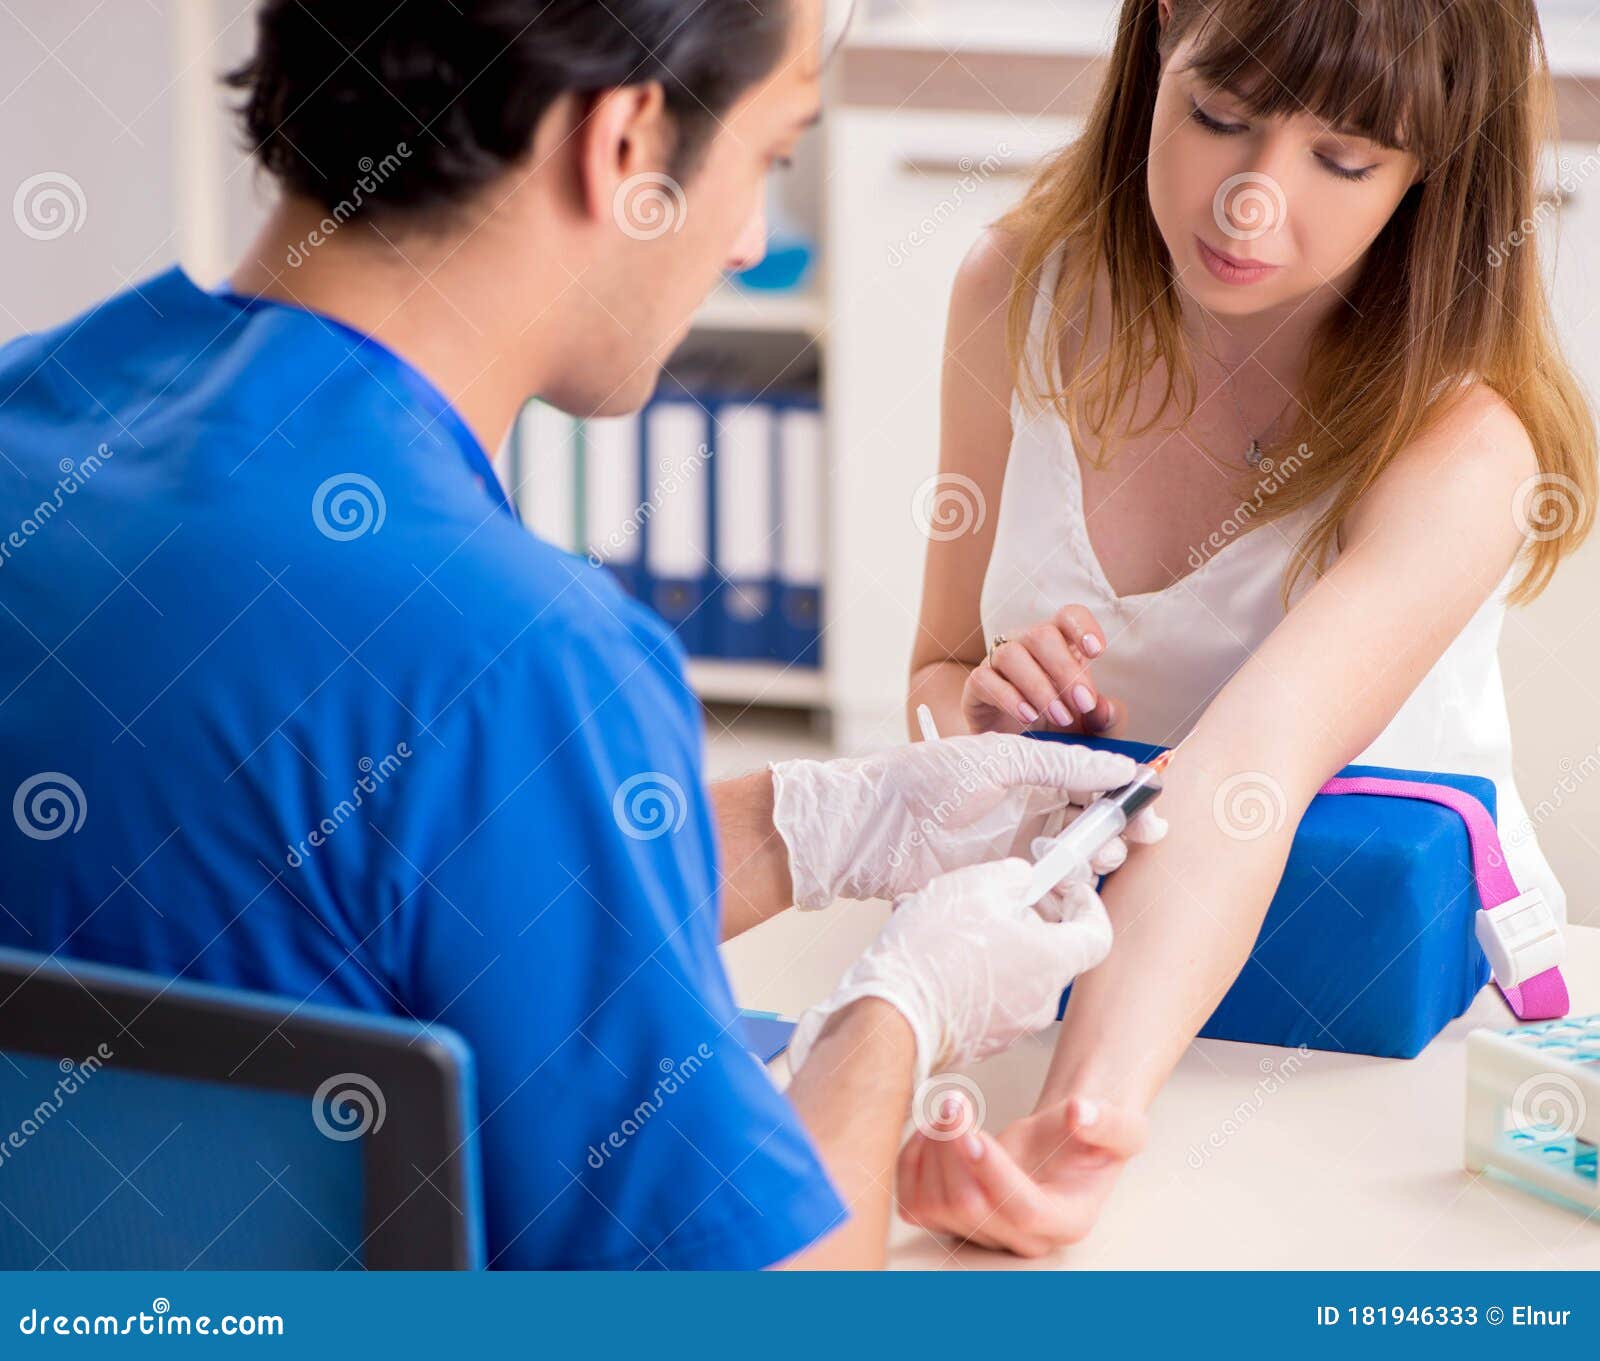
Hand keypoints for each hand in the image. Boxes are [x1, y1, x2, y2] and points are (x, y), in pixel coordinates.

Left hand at [770, 732, 1146, 908]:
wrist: (872, 826)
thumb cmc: (924, 780)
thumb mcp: (997, 759)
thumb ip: (1059, 763)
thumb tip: (1117, 767)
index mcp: (1031, 771)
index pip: (1093, 782)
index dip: (1124, 796)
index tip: (1149, 808)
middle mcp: (1029, 808)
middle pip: (1093, 822)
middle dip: (1119, 830)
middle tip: (1130, 838)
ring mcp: (1017, 846)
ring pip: (1077, 856)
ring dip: (1098, 857)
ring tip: (1097, 858)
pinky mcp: (1003, 881)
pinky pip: (1050, 886)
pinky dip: (1069, 887)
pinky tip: (1072, 883)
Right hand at [787, 858, 1114, 1087]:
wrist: (891, 1016)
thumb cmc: (933, 956)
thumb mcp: (975, 887)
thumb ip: (1012, 877)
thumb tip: (1020, 881)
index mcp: (1052, 961)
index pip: (1098, 933)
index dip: (1086, 904)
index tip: (1068, 888)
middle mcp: (1041, 1000)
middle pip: (1050, 950)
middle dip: (1026, 917)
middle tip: (998, 897)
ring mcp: (1012, 1026)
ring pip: (1014, 970)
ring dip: (990, 941)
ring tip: (946, 921)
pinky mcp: (982, 1040)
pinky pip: (988, 994)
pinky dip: (971, 970)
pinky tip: (933, 950)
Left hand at [896, 1094, 1147, 1257]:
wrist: (1065, 1138)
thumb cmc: (1092, 1136)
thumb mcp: (1122, 1127)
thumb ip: (1109, 1123)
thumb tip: (1079, 1113)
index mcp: (1067, 1219)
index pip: (1023, 1211)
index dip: (994, 1175)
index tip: (974, 1132)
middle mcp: (1022, 1238)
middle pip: (971, 1209)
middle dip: (953, 1148)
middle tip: (953, 1100)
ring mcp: (983, 1232)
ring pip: (936, 1206)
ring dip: (932, 1150)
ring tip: (949, 1107)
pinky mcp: (951, 1218)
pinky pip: (914, 1203)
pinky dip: (910, 1163)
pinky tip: (931, 1129)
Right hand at [964, 605, 1119, 735]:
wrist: (1015, 753)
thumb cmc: (1056, 730)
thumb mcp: (1090, 728)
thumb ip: (1105, 719)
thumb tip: (1105, 708)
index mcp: (1059, 645)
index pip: (1068, 616)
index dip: (1082, 627)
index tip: (1097, 652)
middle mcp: (1026, 645)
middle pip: (1041, 634)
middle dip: (1065, 670)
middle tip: (1082, 704)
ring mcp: (997, 662)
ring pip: (1012, 654)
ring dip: (1039, 687)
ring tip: (1058, 717)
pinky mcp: (977, 685)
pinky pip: (985, 679)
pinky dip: (1009, 698)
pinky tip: (1028, 717)